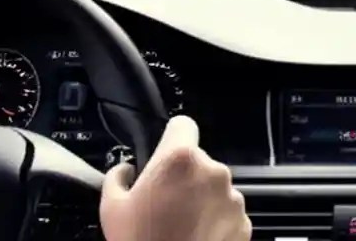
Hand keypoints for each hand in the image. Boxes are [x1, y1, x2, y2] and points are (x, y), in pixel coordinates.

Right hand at [101, 115, 250, 240]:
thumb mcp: (112, 208)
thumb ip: (118, 177)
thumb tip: (126, 170)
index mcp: (179, 160)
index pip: (183, 125)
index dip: (173, 138)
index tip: (166, 153)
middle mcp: (212, 172)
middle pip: (198, 160)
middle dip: (183, 176)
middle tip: (164, 201)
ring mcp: (232, 198)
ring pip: (214, 186)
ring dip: (200, 198)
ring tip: (178, 224)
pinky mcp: (243, 222)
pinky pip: (226, 211)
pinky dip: (214, 220)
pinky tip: (194, 236)